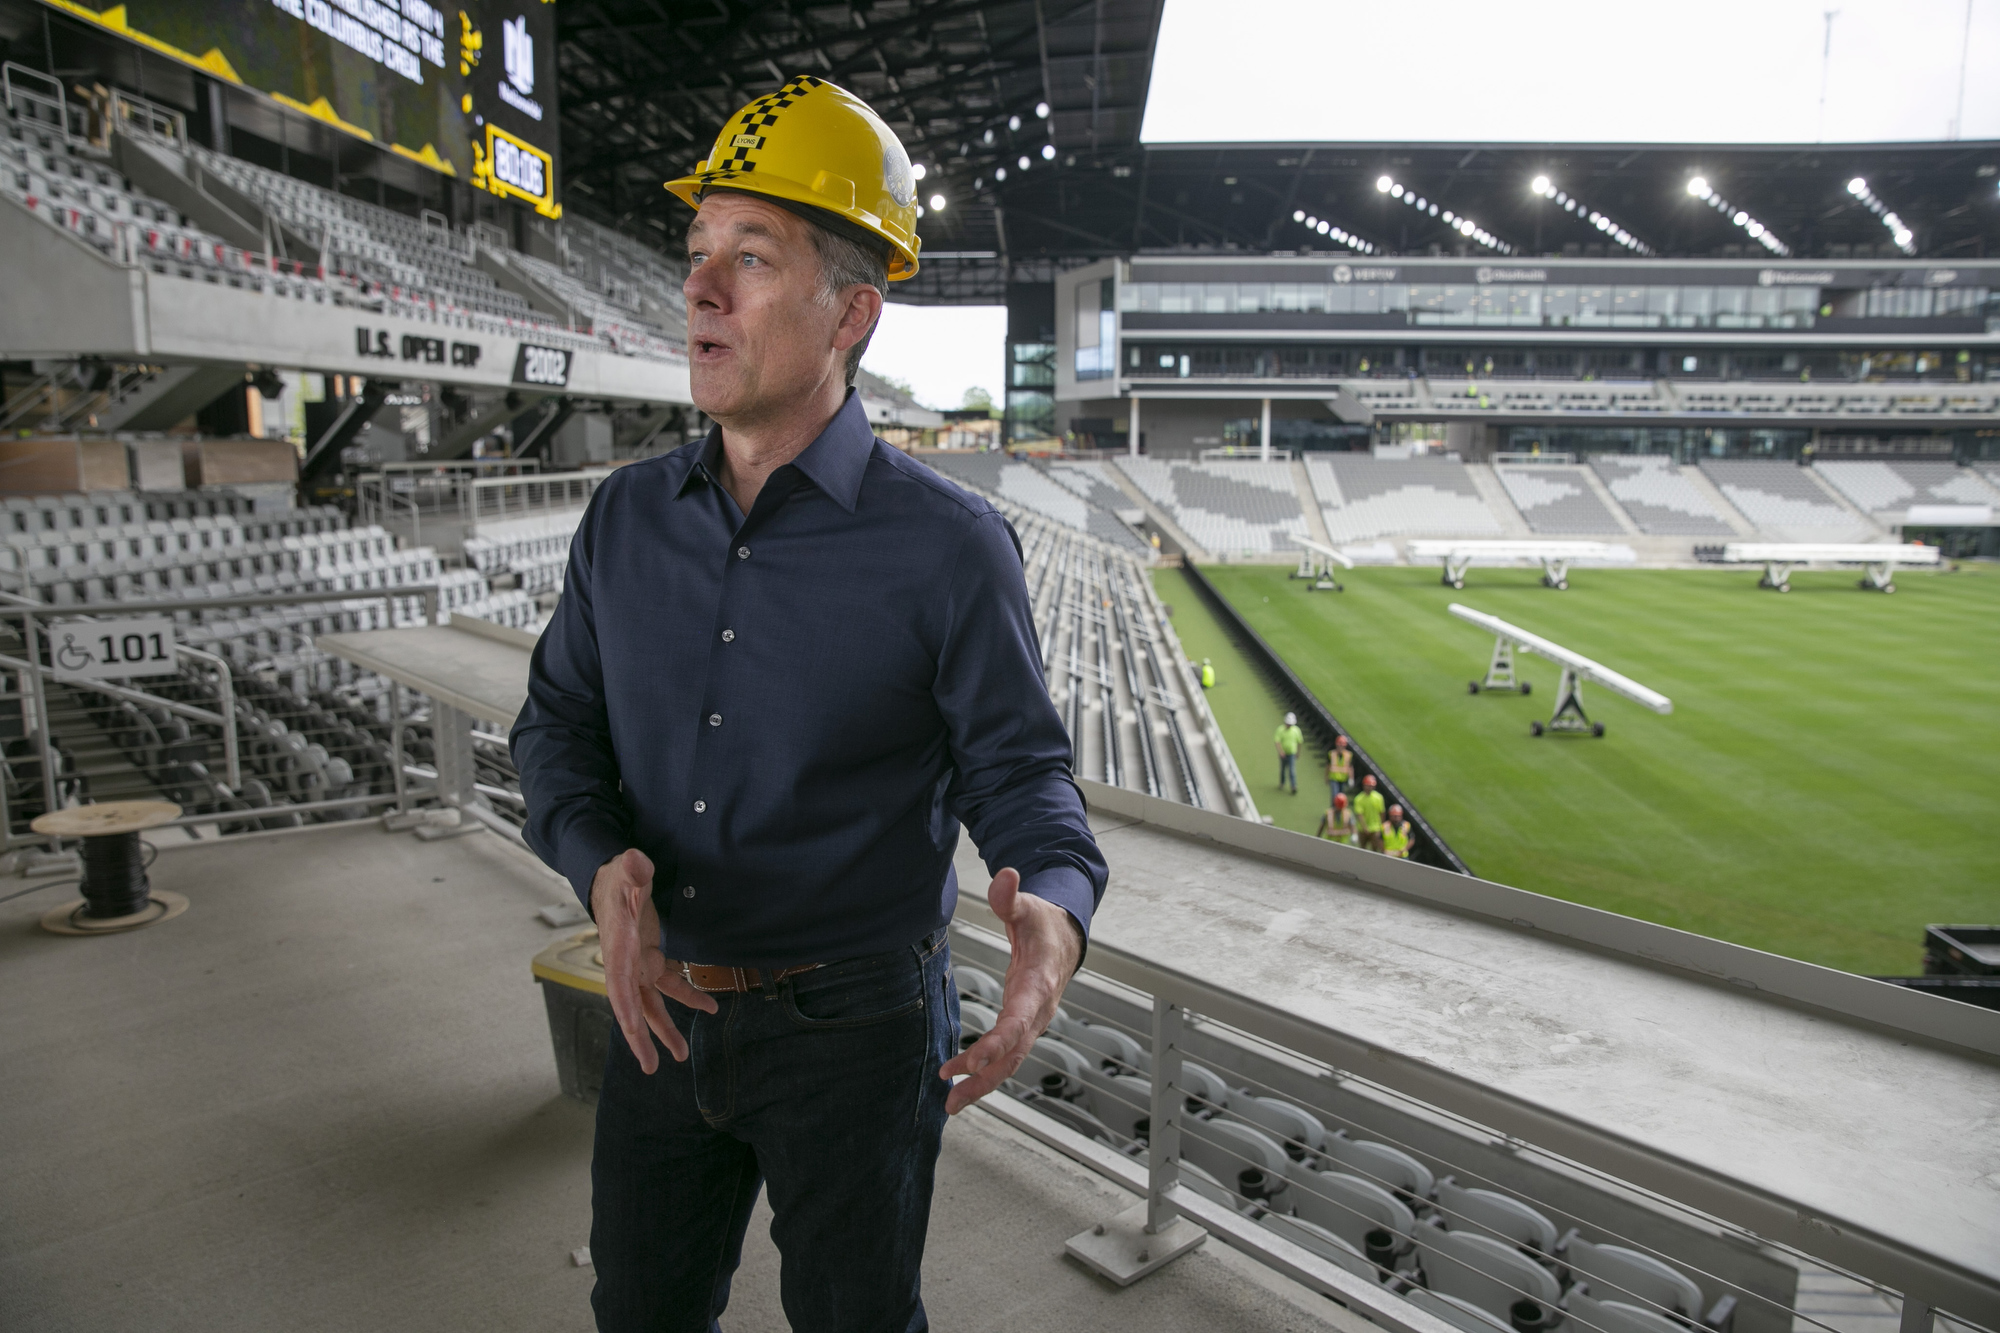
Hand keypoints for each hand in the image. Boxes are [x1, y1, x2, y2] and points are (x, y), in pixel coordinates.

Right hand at [592, 849, 718, 1074]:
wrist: (610, 879)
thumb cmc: (615, 878)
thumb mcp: (625, 871)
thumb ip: (632, 869)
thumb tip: (635, 861)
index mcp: (619, 948)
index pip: (619, 985)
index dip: (625, 1009)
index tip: (633, 1032)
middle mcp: (625, 963)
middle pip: (632, 1008)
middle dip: (641, 1038)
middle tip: (650, 1067)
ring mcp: (637, 964)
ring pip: (651, 1004)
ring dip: (665, 1028)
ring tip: (680, 1054)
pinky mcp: (649, 960)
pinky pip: (668, 985)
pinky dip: (687, 995)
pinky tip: (708, 1006)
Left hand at [938, 868, 1083, 1114]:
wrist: (1067, 938)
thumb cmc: (1045, 923)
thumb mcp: (1028, 906)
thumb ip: (1011, 897)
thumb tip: (1005, 875)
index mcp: (1038, 986)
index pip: (1017, 1022)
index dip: (996, 1044)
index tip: (971, 1061)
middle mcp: (1037, 1012)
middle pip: (1013, 1054)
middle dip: (983, 1078)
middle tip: (952, 1099)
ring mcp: (1032, 1022)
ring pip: (1010, 1062)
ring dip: (982, 1084)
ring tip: (951, 1104)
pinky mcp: (1023, 1025)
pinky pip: (1007, 1056)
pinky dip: (986, 1072)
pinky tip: (962, 1083)